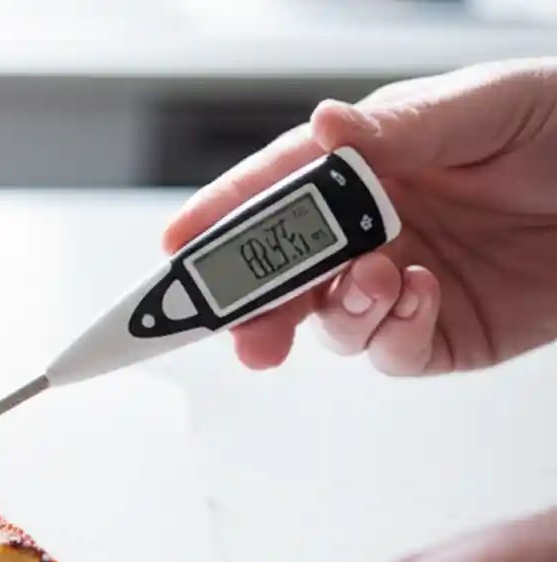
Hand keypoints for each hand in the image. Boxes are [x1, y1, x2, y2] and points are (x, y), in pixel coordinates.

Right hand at [164, 58, 556, 374]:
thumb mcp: (486, 106)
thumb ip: (401, 130)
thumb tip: (325, 130)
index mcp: (366, 164)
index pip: (276, 189)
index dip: (221, 214)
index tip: (177, 242)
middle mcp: (371, 229)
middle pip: (282, 273)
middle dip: (248, 299)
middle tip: (236, 320)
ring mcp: (400, 285)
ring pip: (328, 321)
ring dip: (334, 310)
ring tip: (376, 279)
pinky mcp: (441, 334)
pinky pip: (392, 353)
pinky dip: (393, 333)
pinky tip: (420, 294)